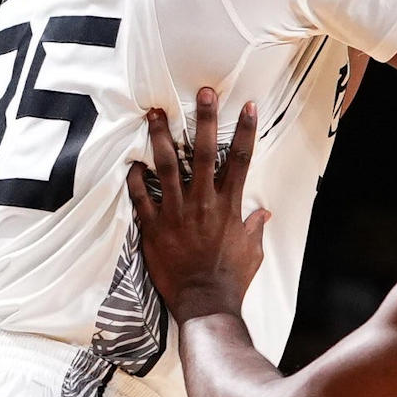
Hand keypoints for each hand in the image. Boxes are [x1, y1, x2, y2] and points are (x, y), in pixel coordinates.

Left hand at [126, 86, 266, 322]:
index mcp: (229, 205)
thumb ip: (255, 227)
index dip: (244, 130)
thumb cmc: (231, 278)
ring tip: (155, 114)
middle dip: (203, 119)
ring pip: (168, 167)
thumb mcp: (252, 251)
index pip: (241, 159)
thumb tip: (264, 213)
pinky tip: (132, 163)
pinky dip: (135, 180)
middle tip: (201, 91)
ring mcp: (176, 214)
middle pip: (204, 152)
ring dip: (162, 138)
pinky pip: (141, 198)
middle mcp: (203, 203)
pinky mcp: (154, 228)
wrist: (205, 304)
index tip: (246, 105)